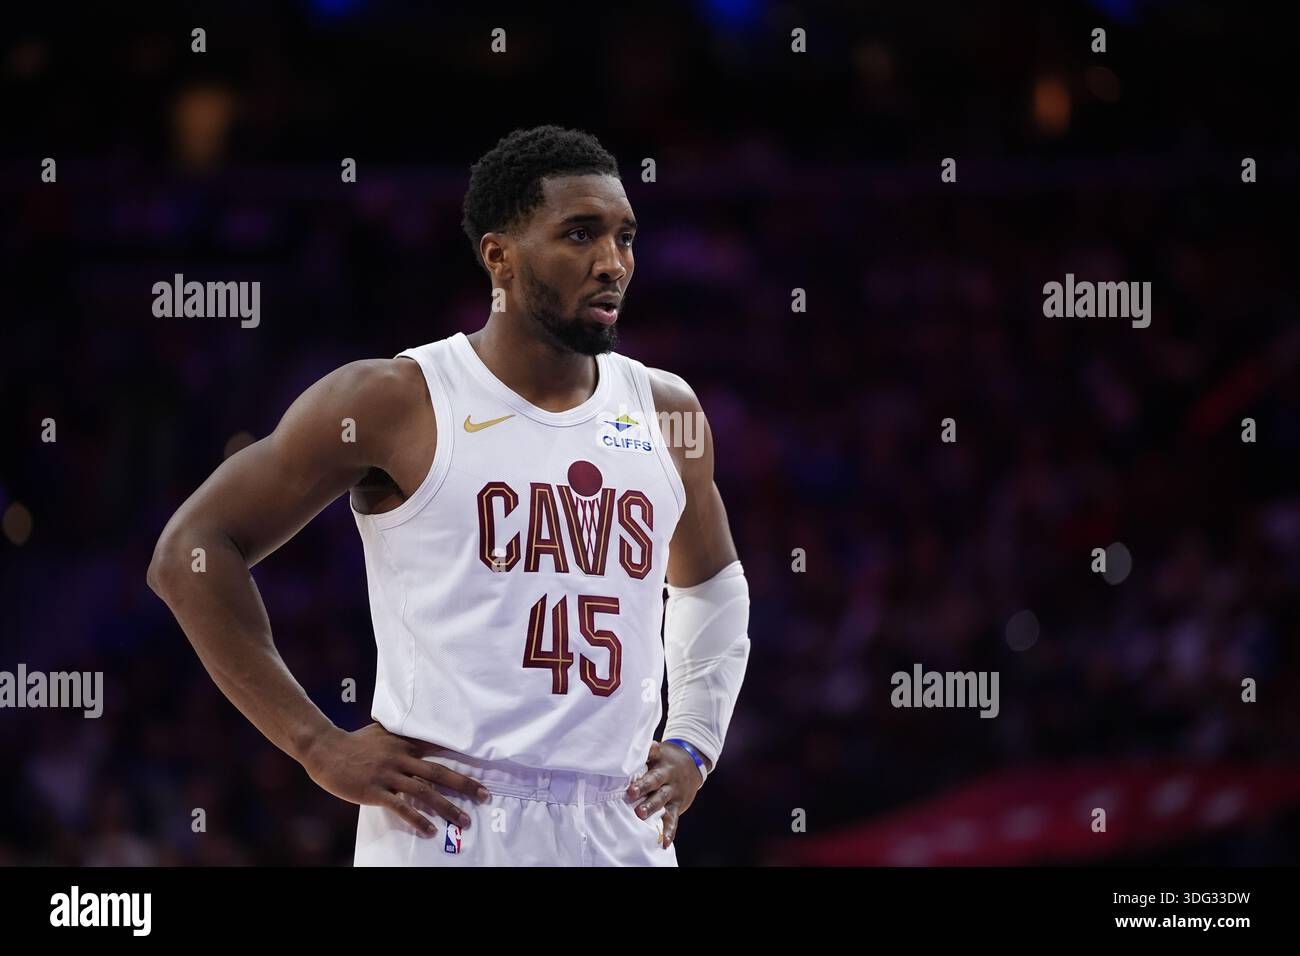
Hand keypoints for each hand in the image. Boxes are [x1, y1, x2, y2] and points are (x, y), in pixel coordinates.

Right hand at [301, 722, 489, 837]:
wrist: (325, 749)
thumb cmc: (354, 741)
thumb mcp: (382, 731)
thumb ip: (401, 733)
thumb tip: (417, 728)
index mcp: (405, 743)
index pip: (441, 750)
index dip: (462, 759)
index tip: (484, 769)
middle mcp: (401, 757)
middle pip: (439, 772)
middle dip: (464, 785)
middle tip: (485, 796)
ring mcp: (388, 774)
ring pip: (425, 792)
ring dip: (447, 807)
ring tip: (464, 821)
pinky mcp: (375, 791)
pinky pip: (401, 807)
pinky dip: (418, 819)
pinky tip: (431, 830)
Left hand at [626, 740, 702, 848]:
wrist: (694, 763)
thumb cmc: (665, 759)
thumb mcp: (658, 752)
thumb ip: (642, 756)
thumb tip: (617, 758)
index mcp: (660, 759)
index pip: (652, 755)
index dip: (645, 757)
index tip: (633, 759)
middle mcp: (668, 774)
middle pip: (655, 780)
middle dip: (643, 787)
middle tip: (631, 793)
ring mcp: (673, 790)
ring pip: (662, 798)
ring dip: (652, 807)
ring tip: (640, 814)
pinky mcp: (677, 805)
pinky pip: (673, 818)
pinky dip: (669, 831)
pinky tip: (665, 842)